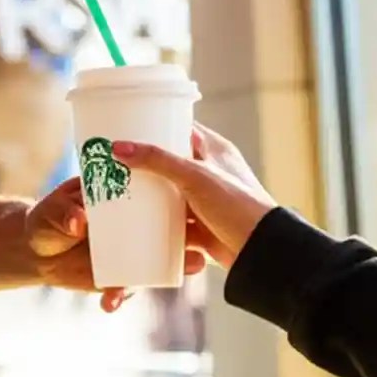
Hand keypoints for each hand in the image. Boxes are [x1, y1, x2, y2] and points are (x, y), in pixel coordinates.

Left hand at [26, 177, 206, 311]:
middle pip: (170, 233)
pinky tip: (112, 302)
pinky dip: (122, 294)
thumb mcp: (54, 209)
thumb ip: (66, 212)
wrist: (34, 250)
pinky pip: (127, 286)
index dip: (179, 204)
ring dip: (175, 269)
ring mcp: (127, 253)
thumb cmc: (48, 216)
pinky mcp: (115, 275)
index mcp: (123, 201)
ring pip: (159, 262)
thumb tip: (79, 221)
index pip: (157, 198)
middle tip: (199, 255)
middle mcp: (133, 227)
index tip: (193, 211)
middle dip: (189, 244)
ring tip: (182, 274)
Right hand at [114, 123, 278, 268]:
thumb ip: (157, 160)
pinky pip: (172, 222)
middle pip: (169, 163)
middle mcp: (209, 172)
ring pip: (169, 194)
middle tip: (115, 162)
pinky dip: (157, 223)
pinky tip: (136, 223)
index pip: (181, 128)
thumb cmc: (238, 205)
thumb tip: (119, 147)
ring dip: (149, 197)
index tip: (128, 126)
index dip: (157, 126)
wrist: (260, 250)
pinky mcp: (201, 226)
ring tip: (119, 192)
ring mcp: (205, 200)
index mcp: (214, 150)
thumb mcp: (194, 176)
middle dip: (145, 166)